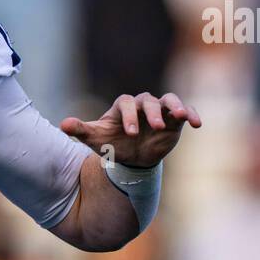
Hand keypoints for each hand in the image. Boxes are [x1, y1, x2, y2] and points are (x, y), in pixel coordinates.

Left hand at [60, 92, 201, 167]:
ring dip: (175, 107)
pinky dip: (192, 113)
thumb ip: (81, 130)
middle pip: (148, 101)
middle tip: (155, 127)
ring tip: (181, 116)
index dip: (128, 116)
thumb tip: (62, 125)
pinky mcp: (175, 119)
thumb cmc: (112, 144)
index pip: (125, 104)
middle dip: (152, 114)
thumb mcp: (96, 139)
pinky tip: (197, 124)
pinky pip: (185, 111)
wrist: (131, 158)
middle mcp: (142, 105)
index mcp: (122, 107)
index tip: (130, 133)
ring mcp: (160, 110)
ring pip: (169, 100)